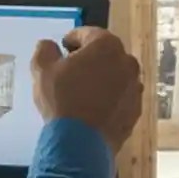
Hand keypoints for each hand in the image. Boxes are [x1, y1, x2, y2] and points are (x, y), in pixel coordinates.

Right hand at [30, 27, 142, 153]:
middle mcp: (127, 62)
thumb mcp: (43, 70)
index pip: (88, 34)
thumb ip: (45, 50)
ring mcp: (134, 87)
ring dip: (102, 77)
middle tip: (72, 67)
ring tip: (83, 89)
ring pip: (116, 75)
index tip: (63, 45)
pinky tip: (94, 107)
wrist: (81, 144)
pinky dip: (110, 97)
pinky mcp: (136, 109)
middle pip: (106, 53)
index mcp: (107, 45)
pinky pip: (121, 96)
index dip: (73, 38)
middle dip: (89, 57)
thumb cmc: (63, 100)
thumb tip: (49, 45)